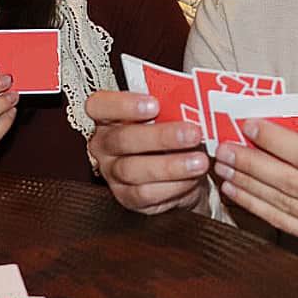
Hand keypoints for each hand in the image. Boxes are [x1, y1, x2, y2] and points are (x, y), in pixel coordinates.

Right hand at [86, 90, 210, 215]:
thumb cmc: (172, 133)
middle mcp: (105, 144)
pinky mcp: (126, 197)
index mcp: (109, 116)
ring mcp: (112, 172)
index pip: (99, 105)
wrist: (183, 170)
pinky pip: (145, 194)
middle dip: (161, 137)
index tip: (154, 105)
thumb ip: (172, 106)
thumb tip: (194, 101)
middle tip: (192, 134)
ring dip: (170, 166)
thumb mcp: (170, 114)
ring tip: (199, 161)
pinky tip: (192, 179)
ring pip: (133, 170)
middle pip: (122, 139)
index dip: (123, 104)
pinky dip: (172, 186)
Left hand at [214, 123, 297, 253]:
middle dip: (252, 163)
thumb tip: (274, 129)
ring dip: (248, 185)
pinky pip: (285, 223)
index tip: (248, 126)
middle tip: (224, 148)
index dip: (275, 141)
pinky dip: (257, 206)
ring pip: (283, 204)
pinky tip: (237, 191)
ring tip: (223, 167)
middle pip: (291, 182)